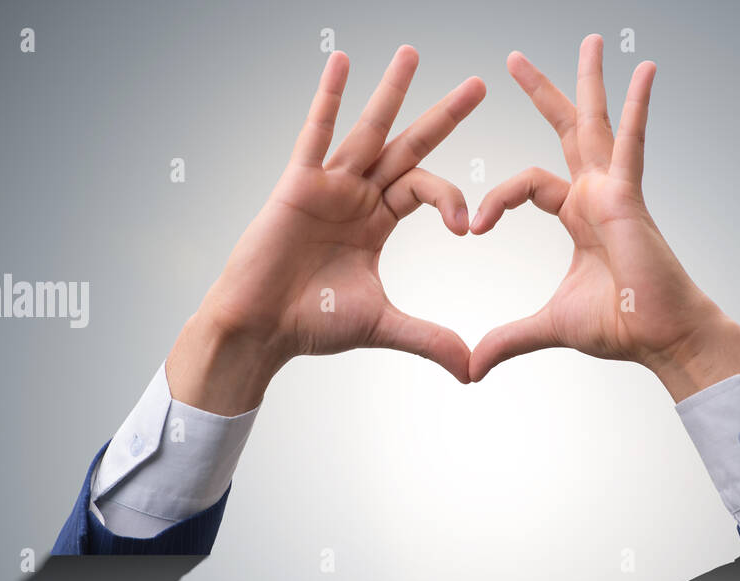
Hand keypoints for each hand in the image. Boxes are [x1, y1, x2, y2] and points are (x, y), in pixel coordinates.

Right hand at [167, 46, 484, 414]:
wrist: (261, 329)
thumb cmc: (310, 323)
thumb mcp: (382, 325)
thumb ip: (428, 339)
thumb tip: (472, 370)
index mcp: (377, 221)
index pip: (425, 189)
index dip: (452, 199)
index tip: (469, 227)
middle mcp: (356, 196)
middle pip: (408, 146)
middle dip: (443, 117)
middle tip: (478, 85)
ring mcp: (328, 186)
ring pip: (368, 130)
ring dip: (391, 92)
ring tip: (413, 53)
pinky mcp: (297, 184)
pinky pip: (315, 134)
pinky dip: (328, 99)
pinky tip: (342, 63)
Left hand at [468, 35, 739, 400]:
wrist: (661, 337)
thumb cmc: (621, 326)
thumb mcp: (548, 326)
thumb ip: (509, 338)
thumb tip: (471, 367)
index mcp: (578, 216)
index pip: (527, 184)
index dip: (496, 200)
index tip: (472, 228)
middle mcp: (595, 194)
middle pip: (565, 130)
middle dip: (542, 92)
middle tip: (513, 59)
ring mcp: (614, 190)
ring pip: (594, 124)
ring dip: (588, 82)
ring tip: (588, 39)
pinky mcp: (628, 196)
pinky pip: (631, 142)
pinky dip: (637, 106)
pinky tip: (643, 70)